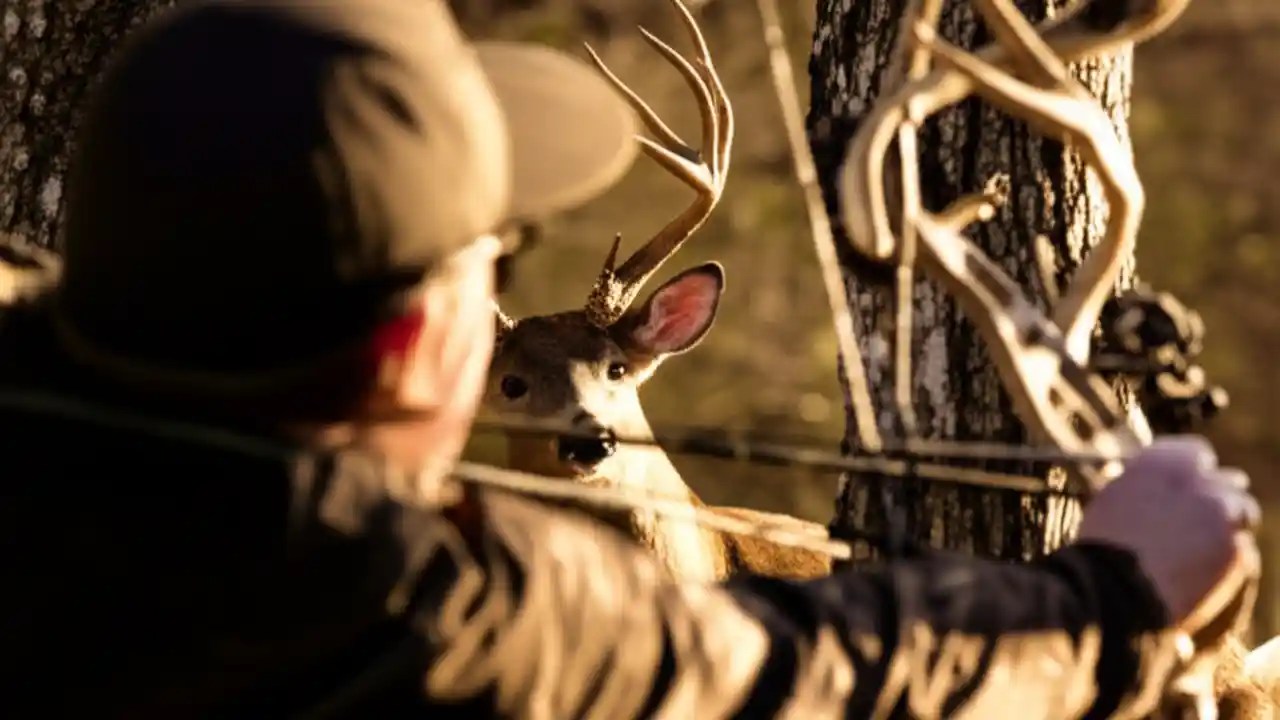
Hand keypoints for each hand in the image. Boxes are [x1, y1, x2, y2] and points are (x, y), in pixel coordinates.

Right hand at [1078, 436, 1260, 630]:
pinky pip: (1243, 549)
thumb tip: (1147, 482)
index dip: (1192, 471)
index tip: (1186, 488)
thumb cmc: (1103, 544)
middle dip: (1216, 497)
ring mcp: (1223, 514)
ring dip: (1228, 524)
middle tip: (1199, 519)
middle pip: (1228, 481)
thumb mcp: (1112, 497)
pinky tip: (1205, 572)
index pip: (1197, 452)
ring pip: (1243, 511)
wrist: (1115, 588)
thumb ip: (1141, 482)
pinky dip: (1230, 558)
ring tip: (1204, 547)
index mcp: (1165, 460)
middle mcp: (1200, 479)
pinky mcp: (1237, 550)